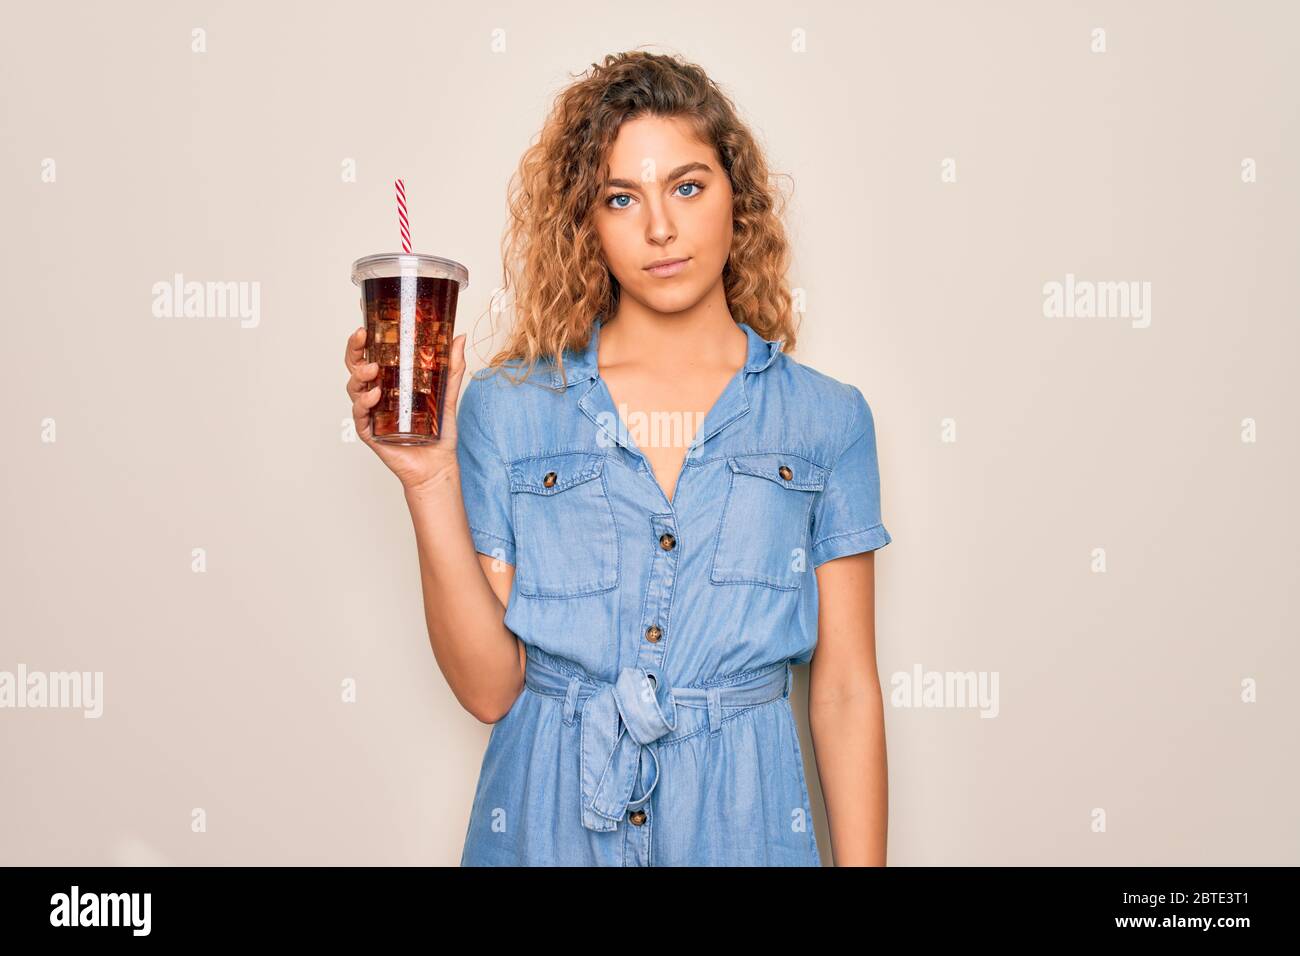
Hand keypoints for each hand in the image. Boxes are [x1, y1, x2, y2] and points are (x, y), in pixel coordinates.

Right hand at [344, 326, 467, 491]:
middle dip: (355, 351)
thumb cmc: (439, 433)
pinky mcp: (370, 432)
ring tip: (374, 369)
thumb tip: (459, 337)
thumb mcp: (448, 394)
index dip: (362, 342)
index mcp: (390, 383)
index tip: (364, 327)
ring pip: (354, 389)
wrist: (438, 465)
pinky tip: (374, 395)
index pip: (369, 357)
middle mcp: (376, 396)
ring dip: (360, 375)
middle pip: (355, 368)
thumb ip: (452, 368)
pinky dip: (364, 403)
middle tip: (362, 339)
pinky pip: (360, 415)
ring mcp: (371, 414)